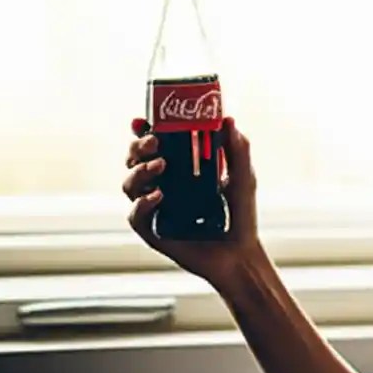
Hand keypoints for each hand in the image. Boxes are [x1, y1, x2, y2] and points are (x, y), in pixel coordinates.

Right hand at [123, 116, 266, 288]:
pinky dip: (142, 204)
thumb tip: (229, 119)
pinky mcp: (153, 231)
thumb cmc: (240, 213)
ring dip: (140, 171)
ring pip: (129, 184)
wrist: (240, 252)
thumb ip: (237, 149)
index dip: (142, 132)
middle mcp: (161, 185)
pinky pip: (135, 215)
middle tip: (156, 142)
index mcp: (179, 169)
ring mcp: (154, 208)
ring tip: (161, 166)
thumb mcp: (242, 177)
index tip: (141, 120)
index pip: (153, 145)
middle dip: (138, 147)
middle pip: (134, 160)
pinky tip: (159, 196)